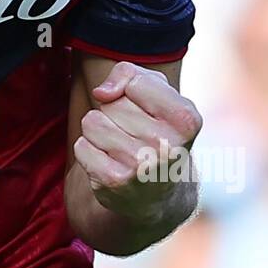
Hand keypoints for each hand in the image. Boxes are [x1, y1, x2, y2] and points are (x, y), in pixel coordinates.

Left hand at [72, 62, 201, 222]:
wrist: (158, 194)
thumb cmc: (155, 131)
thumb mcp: (158, 94)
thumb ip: (130, 73)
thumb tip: (101, 93)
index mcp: (186, 120)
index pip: (136, 81)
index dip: (132, 91)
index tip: (146, 109)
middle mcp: (167, 146)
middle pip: (111, 103)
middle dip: (115, 112)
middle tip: (134, 133)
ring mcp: (140, 167)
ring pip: (92, 122)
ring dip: (99, 130)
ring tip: (120, 146)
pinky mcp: (114, 182)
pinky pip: (81, 145)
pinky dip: (89, 150)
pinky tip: (109, 162)